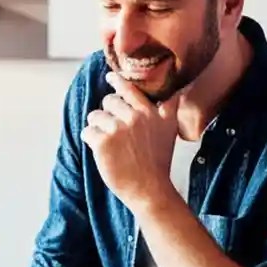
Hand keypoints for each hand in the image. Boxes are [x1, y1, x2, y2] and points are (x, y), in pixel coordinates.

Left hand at [81, 72, 182, 210]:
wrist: (149, 189)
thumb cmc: (157, 162)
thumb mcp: (170, 131)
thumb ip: (170, 109)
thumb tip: (179, 93)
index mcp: (150, 113)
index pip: (130, 89)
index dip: (117, 81)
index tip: (110, 77)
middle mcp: (135, 117)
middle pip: (108, 101)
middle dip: (108, 114)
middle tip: (115, 133)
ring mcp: (118, 128)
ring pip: (95, 116)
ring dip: (98, 128)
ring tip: (109, 144)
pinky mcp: (103, 141)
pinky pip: (88, 132)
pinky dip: (90, 140)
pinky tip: (101, 151)